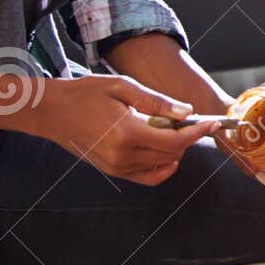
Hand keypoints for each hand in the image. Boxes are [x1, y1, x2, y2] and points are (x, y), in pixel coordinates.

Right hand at [28, 76, 219, 185]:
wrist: (50, 111)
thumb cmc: (85, 94)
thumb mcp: (123, 87)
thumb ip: (157, 102)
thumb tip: (187, 112)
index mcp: (126, 134)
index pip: (175, 141)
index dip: (198, 132)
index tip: (214, 123)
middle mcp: (122, 156)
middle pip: (172, 154)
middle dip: (188, 138)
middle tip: (190, 120)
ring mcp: (116, 167)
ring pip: (162, 166)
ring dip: (176, 150)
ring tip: (170, 129)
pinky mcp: (112, 171)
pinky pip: (148, 177)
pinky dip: (162, 166)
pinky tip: (164, 148)